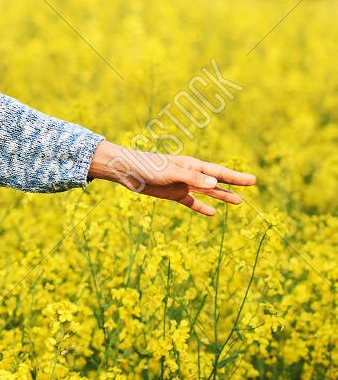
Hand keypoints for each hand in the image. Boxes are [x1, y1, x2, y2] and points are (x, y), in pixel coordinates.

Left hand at [89, 140, 255, 215]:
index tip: (253, 180)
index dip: (236, 177)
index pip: (219, 172)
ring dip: (222, 196)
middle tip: (252, 184)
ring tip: (239, 201)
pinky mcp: (173, 194)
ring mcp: (182, 184)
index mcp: (192, 165)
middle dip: (234, 183)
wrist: (126, 171)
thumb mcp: (171, 173)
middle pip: (217, 181)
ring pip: (207, 192)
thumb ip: (193, 178)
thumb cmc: (147, 167)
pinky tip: (213, 213)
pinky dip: (202, 207)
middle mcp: (190, 174)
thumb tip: (216, 183)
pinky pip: (191, 202)